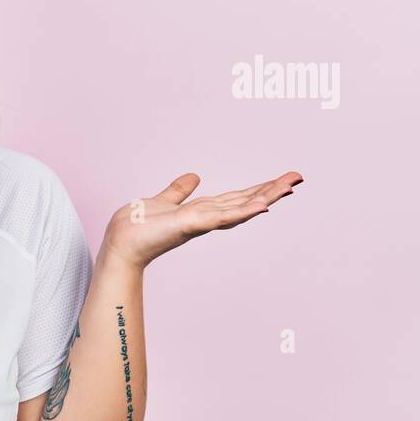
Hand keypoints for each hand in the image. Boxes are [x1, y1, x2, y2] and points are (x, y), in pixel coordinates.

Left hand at [103, 171, 303, 269]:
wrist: (121, 244)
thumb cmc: (138, 228)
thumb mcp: (164, 201)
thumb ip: (179, 190)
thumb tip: (194, 176)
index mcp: (201, 211)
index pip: (236, 198)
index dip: (259, 189)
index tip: (282, 180)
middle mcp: (206, 218)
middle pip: (245, 201)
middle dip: (271, 190)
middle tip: (298, 178)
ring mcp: (200, 223)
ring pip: (239, 208)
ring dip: (265, 197)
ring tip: (289, 187)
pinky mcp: (190, 225)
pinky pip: (221, 217)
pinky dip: (242, 212)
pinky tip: (262, 206)